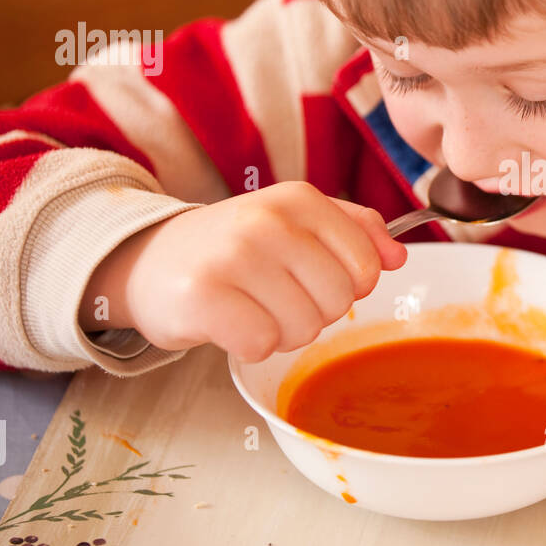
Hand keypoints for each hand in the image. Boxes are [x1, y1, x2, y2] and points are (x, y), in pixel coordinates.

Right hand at [80, 181, 407, 361]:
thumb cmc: (233, 248)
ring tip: (249, 306)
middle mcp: (268, 220)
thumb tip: (397, 255)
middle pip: (338, 301)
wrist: (148, 260)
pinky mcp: (202, 296)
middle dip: (312, 311)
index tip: (309, 277)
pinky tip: (228, 322)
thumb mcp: (294, 223)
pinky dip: (249, 345)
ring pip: (304, 328)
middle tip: (273, 295)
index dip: (345, 285)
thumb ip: (353, 231)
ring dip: (280, 331)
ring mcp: (233, 255)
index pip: (365, 265)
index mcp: (300, 199)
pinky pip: (262, 344)